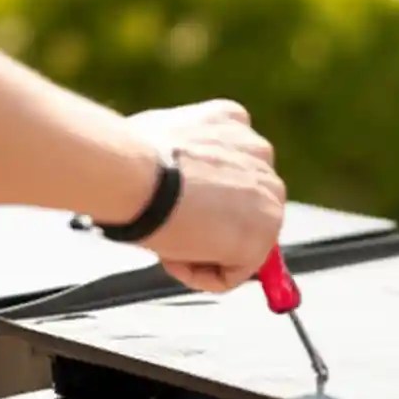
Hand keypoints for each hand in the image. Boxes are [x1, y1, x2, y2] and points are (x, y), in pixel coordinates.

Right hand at [125, 100, 285, 292]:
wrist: (137, 175)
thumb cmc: (130, 159)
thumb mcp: (159, 139)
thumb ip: (181, 158)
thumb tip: (169, 181)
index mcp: (233, 122)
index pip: (231, 171)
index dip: (199, 198)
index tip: (170, 206)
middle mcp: (260, 153)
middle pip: (243, 209)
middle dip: (206, 228)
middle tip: (166, 226)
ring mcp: (269, 195)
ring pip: (238, 244)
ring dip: (201, 253)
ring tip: (166, 238)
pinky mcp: (264, 235)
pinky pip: (232, 273)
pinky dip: (201, 276)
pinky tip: (173, 254)